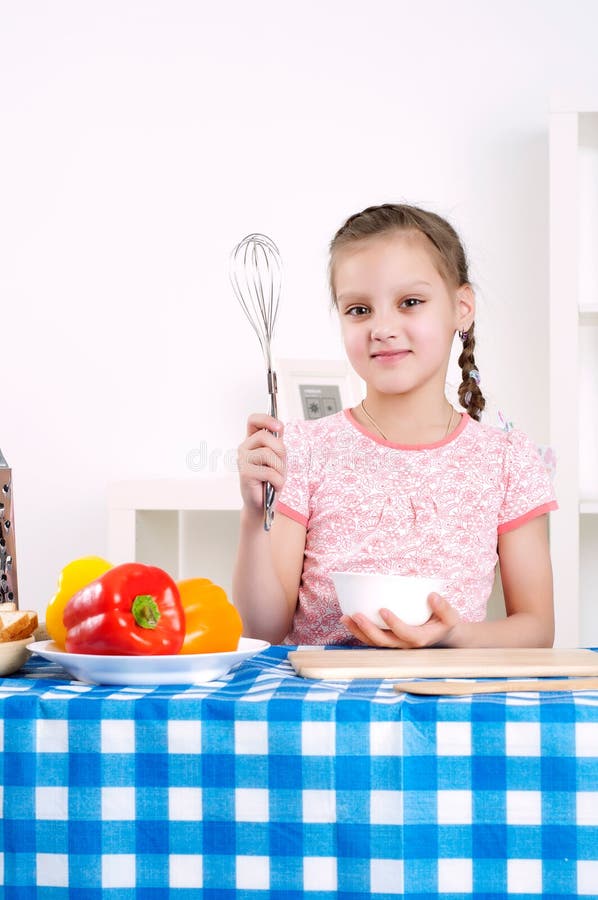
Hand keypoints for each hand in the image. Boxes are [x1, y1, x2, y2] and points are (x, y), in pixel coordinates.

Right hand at [238, 413, 285, 515]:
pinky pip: (269, 471)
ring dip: (279, 469)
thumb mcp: (278, 457)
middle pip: (265, 436)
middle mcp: (245, 448)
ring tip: (276, 478)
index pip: (254, 420)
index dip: (266, 419)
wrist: (263, 503)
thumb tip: (279, 428)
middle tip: (280, 465)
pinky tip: (273, 485)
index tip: (279, 427)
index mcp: (252, 441)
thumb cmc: (270, 480)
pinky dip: (278, 481)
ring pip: (268, 453)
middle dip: (280, 451)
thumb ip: (278, 442)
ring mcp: (242, 460)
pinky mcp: (244, 473)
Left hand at [341, 593, 461, 648]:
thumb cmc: (444, 624)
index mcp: (421, 639)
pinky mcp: (388, 640)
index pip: (406, 635)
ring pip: (374, 642)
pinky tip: (348, 619)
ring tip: (345, 617)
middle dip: (368, 630)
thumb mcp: (451, 617)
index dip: (394, 625)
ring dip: (358, 631)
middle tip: (356, 615)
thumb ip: (444, 608)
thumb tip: (432, 595)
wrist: (442, 636)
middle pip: (384, 642)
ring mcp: (395, 644)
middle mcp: (405, 645)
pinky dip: (358, 631)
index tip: (383, 610)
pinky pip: (371, 639)